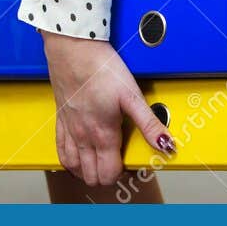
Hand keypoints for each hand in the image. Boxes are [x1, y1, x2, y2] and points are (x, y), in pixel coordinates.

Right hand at [42, 31, 175, 185]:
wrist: (73, 48)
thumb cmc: (100, 67)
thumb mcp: (132, 95)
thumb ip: (149, 124)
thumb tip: (166, 144)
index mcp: (103, 134)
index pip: (110, 174)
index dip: (123, 174)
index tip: (132, 163)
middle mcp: (83, 137)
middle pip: (92, 176)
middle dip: (107, 175)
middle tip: (119, 162)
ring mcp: (69, 130)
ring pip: (75, 169)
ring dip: (88, 171)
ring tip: (101, 161)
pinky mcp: (60, 120)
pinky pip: (61, 153)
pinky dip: (70, 162)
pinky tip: (79, 156)